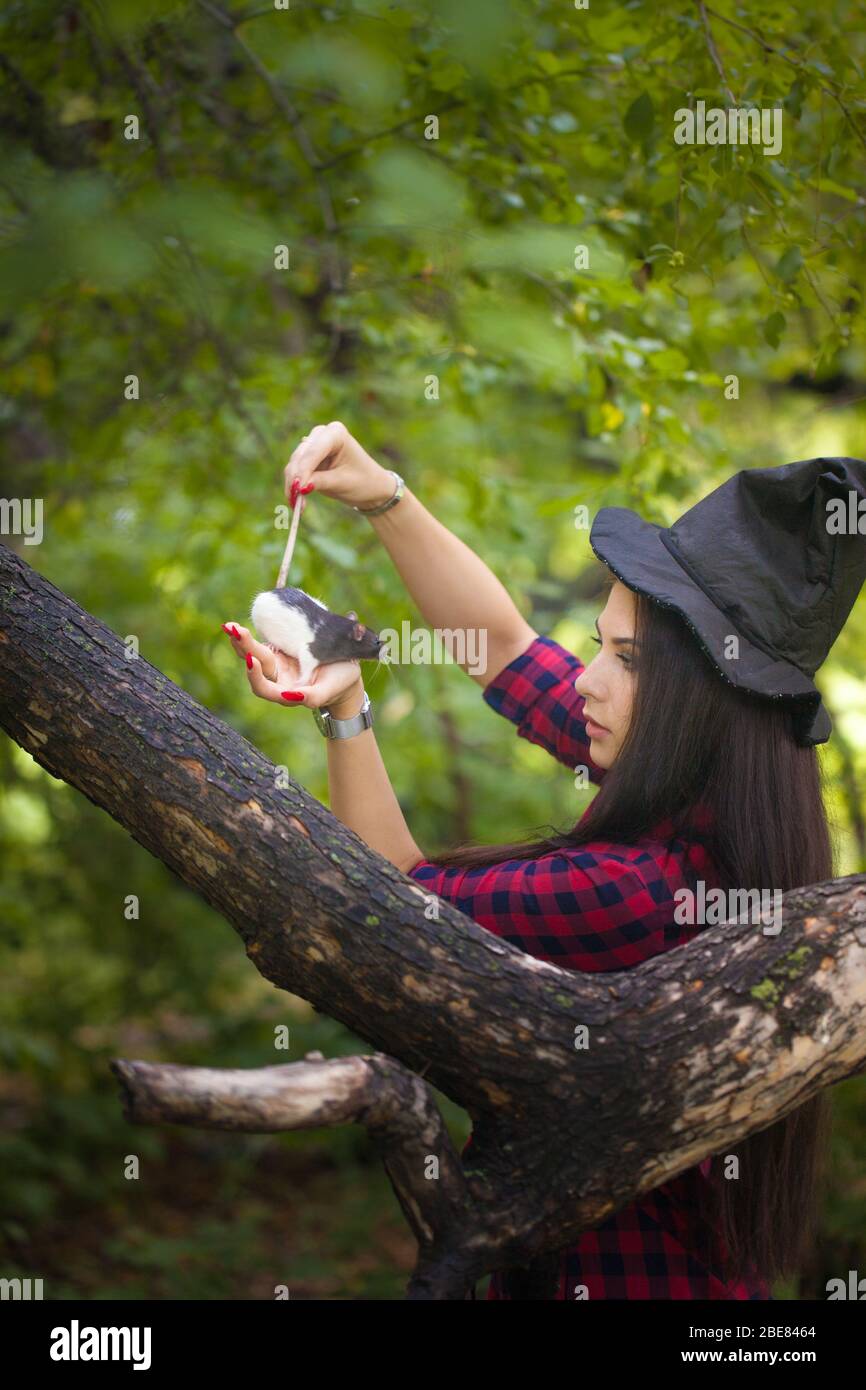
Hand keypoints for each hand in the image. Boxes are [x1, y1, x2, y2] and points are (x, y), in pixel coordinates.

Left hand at [221, 623, 364, 712]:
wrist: (345, 673)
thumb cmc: (339, 684)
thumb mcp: (330, 690)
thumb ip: (313, 697)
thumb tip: (293, 696)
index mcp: (286, 693)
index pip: (263, 688)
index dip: (255, 676)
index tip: (253, 660)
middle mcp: (277, 680)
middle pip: (256, 665)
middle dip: (245, 648)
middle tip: (235, 630)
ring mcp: (277, 664)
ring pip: (254, 654)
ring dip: (241, 641)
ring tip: (231, 627)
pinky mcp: (280, 651)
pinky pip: (261, 643)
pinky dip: (249, 636)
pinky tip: (240, 626)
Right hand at [284, 421, 397, 511]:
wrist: (370, 487)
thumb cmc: (363, 482)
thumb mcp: (343, 483)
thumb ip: (320, 482)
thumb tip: (299, 486)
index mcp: (336, 433)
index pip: (314, 451)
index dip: (304, 470)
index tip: (299, 489)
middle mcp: (322, 434)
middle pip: (300, 456)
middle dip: (296, 478)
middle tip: (295, 500)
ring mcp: (313, 444)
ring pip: (294, 464)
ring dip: (292, 484)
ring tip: (297, 506)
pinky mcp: (308, 458)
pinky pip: (294, 471)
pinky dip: (293, 486)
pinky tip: (296, 502)